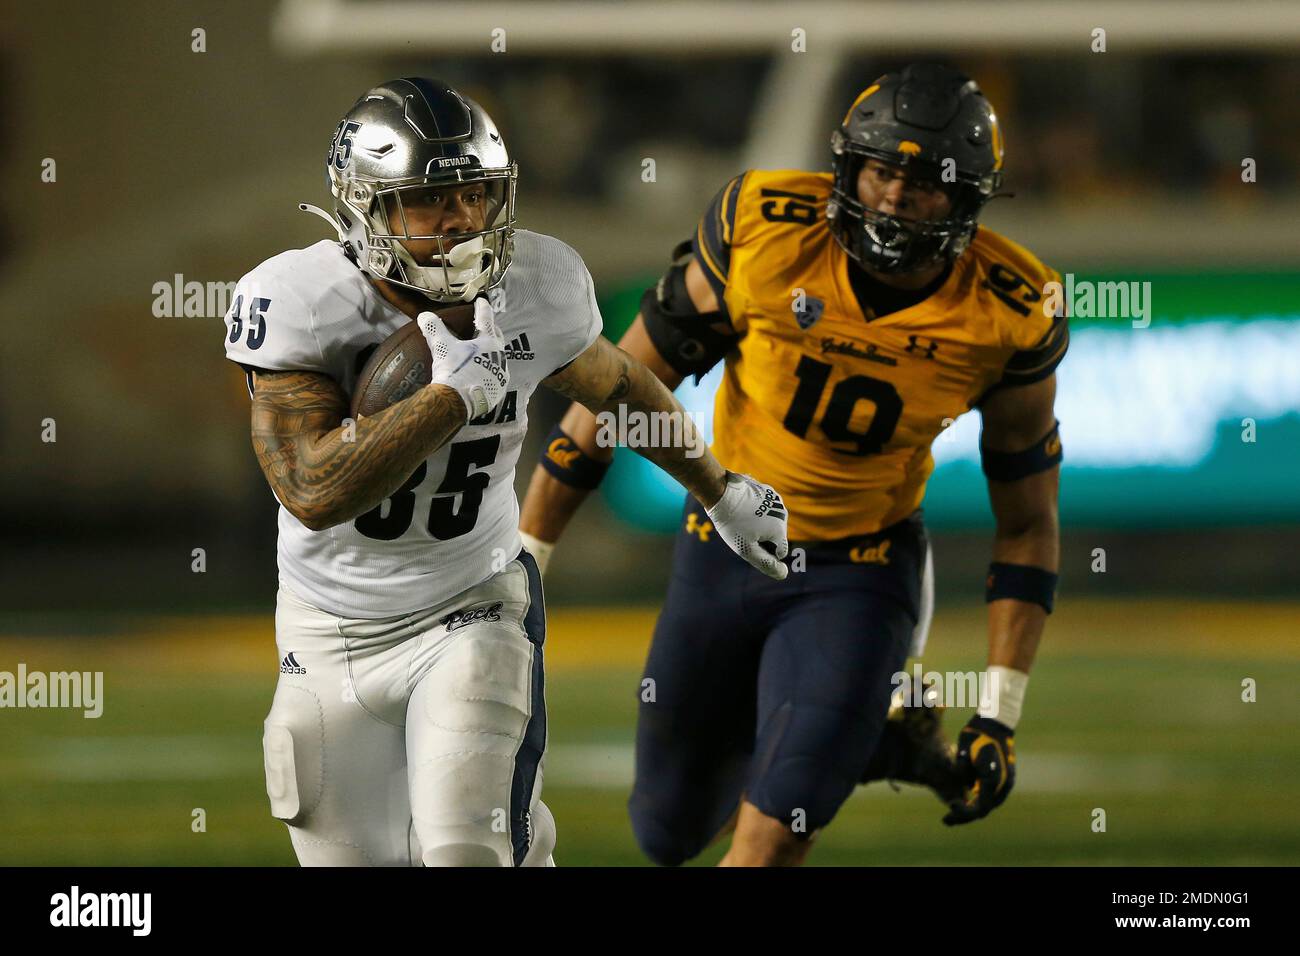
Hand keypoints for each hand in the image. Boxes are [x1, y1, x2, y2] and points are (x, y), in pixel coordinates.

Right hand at [419, 297, 508, 422]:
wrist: (459, 401)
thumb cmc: (453, 370)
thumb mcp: (442, 347)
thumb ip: (434, 328)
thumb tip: (424, 315)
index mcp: (488, 342)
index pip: (485, 319)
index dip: (482, 308)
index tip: (482, 301)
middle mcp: (499, 356)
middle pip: (497, 337)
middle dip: (492, 329)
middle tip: (485, 326)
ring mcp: (501, 374)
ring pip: (499, 358)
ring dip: (492, 352)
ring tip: (485, 352)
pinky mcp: (499, 390)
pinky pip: (496, 376)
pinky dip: (491, 371)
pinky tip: (485, 374)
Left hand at [704, 471, 788, 580]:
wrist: (721, 493)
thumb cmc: (732, 523)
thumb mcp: (746, 549)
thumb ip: (765, 563)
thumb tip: (784, 574)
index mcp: (780, 529)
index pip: (781, 551)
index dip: (766, 552)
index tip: (750, 543)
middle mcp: (783, 513)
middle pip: (776, 534)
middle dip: (763, 537)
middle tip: (743, 531)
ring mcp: (776, 500)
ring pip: (771, 519)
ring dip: (760, 522)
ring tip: (742, 518)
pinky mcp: (767, 490)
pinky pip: (765, 506)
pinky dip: (757, 510)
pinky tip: (743, 508)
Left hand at [942, 715, 1015, 825]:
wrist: (994, 723)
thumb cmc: (977, 734)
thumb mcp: (964, 752)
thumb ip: (963, 772)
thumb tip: (964, 788)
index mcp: (994, 780)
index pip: (980, 807)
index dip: (964, 812)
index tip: (950, 806)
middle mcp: (1002, 785)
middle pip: (983, 810)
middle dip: (964, 817)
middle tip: (946, 821)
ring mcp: (1004, 783)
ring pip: (986, 805)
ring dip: (970, 811)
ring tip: (952, 816)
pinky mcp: (1001, 779)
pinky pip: (987, 796)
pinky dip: (976, 802)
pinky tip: (962, 802)